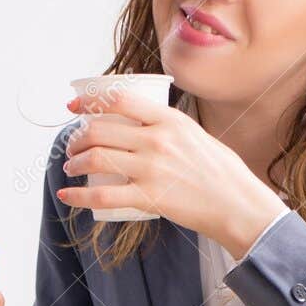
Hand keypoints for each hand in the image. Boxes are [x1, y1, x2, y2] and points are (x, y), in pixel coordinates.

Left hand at [56, 86, 286, 257]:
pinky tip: (67, 195)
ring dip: (75, 162)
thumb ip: (167, 126)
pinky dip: (78, 195)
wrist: (238, 205)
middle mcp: (157, 140)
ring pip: (96, 159)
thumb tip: (138, 121)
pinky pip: (102, 195)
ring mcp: (152, 169)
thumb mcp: (195, 134)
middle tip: (72, 145)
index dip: (88, 101)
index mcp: (169, 120)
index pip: (119, 101)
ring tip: (71, 167)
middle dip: (76, 138)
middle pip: (100, 131)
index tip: (73, 106)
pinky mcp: (149, 197)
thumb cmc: (220, 171)